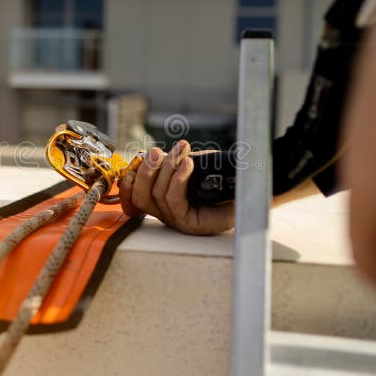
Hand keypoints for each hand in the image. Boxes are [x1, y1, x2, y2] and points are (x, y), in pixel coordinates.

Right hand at [119, 140, 233, 234]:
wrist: (247, 191)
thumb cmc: (219, 179)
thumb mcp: (190, 167)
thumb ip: (170, 164)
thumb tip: (150, 155)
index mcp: (162, 202)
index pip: (134, 197)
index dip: (128, 181)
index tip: (134, 161)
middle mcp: (166, 214)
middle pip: (140, 196)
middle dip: (145, 171)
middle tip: (156, 152)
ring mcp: (177, 221)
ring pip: (158, 194)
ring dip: (167, 167)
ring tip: (181, 150)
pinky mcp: (189, 224)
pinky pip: (174, 200)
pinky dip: (178, 179)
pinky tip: (187, 164)